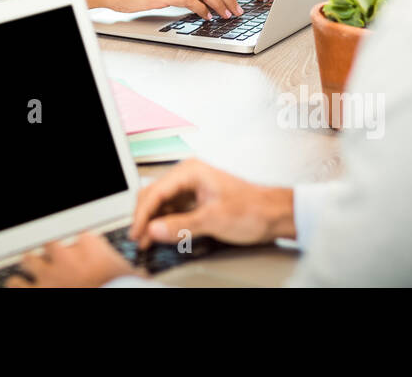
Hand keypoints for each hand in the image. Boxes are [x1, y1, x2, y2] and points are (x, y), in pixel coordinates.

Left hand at [3, 232, 137, 287]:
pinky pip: (16, 283)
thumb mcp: (131, 276)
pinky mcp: (38, 290)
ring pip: (28, 260)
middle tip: (53, 262)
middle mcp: (66, 254)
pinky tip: (17, 284)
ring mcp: (50, 273)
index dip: (80, 246)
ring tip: (28, 270)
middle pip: (49, 244)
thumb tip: (140, 275)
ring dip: (30, 266)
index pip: (80, 236)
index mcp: (90, 245)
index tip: (82, 253)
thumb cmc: (123, 289)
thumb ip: (126, 270)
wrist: (115, 299)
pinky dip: (17, 284)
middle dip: (50, 254)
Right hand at [129, 159, 294, 247]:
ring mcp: (192, 187)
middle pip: (154, 195)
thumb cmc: (253, 209)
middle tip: (138, 239)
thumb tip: (154, 230)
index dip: (142, 215)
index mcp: (190, 171)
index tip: (136, 233)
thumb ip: (181, 225)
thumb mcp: (214, 219)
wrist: (276, 214)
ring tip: (146, 240)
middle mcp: (188, 176)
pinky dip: (165, 223)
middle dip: (144, 218)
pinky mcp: (197, 200)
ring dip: (153, 222)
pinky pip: (173, 210)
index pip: (155, 192)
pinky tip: (162, 235)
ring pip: (162, 204)